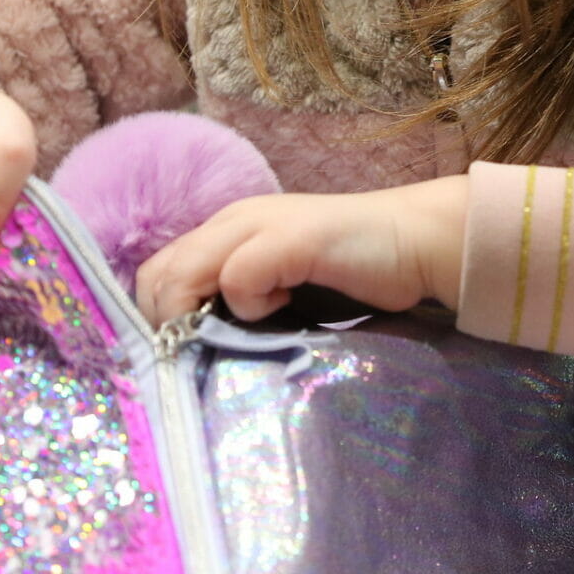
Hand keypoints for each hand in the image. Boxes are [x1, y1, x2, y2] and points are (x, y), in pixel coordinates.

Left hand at [134, 177, 468, 326]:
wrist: (418, 241)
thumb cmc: (353, 273)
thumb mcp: (283, 288)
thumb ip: (241, 304)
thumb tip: (198, 350)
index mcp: (227, 230)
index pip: (155, 273)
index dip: (158, 317)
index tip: (186, 352)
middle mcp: (233, 220)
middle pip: (156, 275)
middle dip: (168, 324)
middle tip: (207, 352)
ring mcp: (258, 225)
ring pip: (182, 274)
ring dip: (197, 318)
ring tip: (239, 335)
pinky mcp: (290, 239)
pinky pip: (237, 277)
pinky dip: (250, 305)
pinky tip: (285, 307)